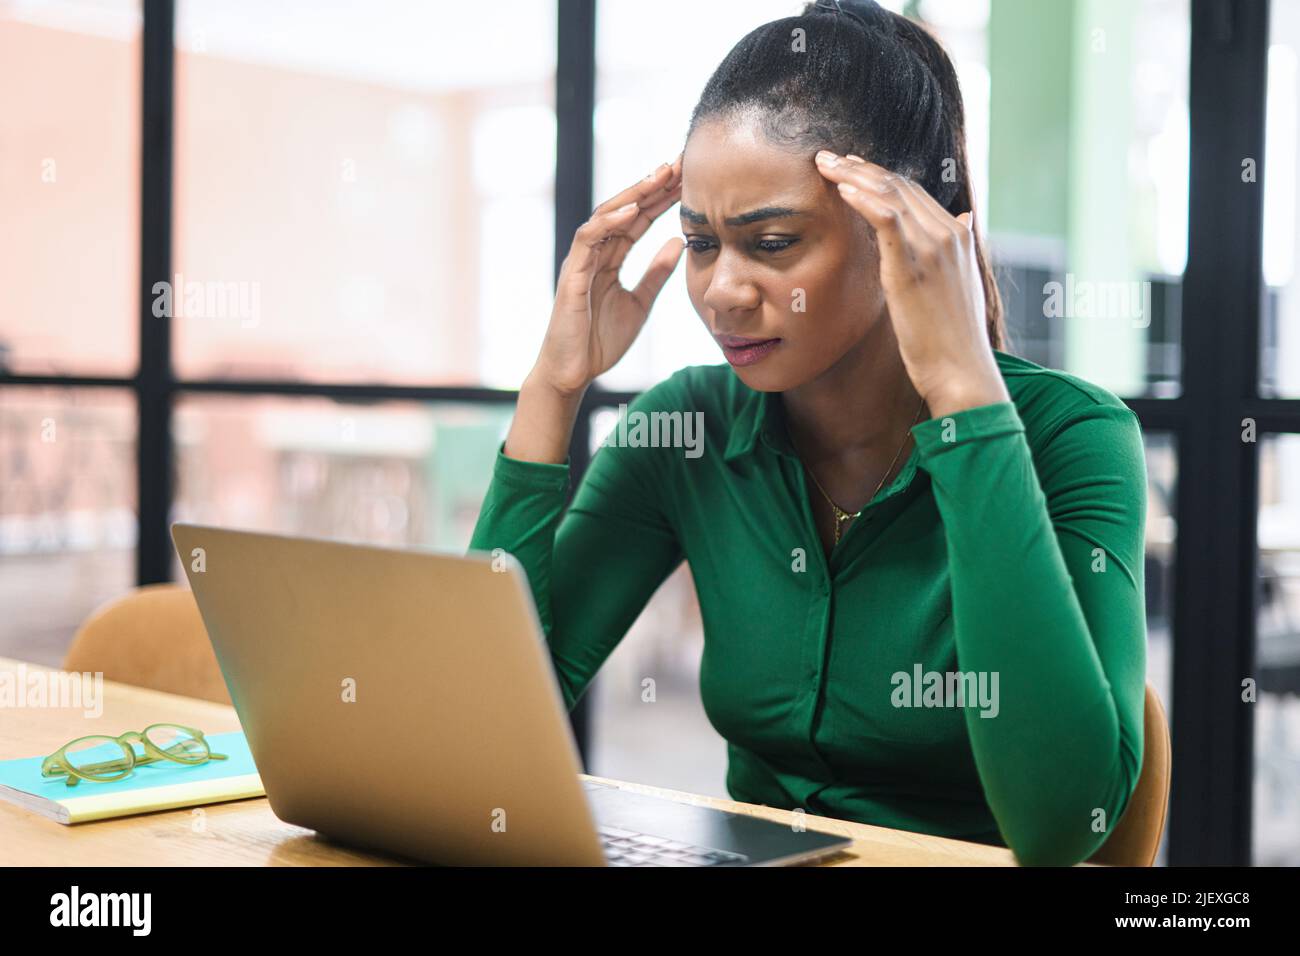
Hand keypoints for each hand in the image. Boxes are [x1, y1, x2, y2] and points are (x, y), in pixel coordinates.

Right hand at [534, 153, 685, 396]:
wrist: (574, 372)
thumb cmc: (599, 341)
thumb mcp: (640, 303)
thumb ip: (656, 273)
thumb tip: (681, 243)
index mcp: (610, 259)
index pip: (638, 220)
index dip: (661, 198)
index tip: (688, 179)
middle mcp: (594, 253)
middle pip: (624, 209)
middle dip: (651, 185)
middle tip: (679, 162)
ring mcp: (581, 261)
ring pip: (605, 216)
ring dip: (632, 194)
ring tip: (658, 175)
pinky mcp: (572, 275)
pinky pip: (588, 239)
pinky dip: (608, 222)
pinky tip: (630, 209)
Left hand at [813, 150, 1008, 417]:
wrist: (962, 371)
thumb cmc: (952, 339)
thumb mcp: (958, 286)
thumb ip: (956, 250)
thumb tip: (965, 219)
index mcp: (958, 236)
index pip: (914, 193)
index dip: (879, 176)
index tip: (850, 167)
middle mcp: (949, 234)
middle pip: (900, 186)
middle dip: (861, 167)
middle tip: (828, 156)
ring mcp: (933, 248)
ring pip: (891, 195)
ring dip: (853, 175)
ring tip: (825, 164)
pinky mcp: (913, 266)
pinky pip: (886, 219)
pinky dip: (863, 199)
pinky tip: (840, 188)